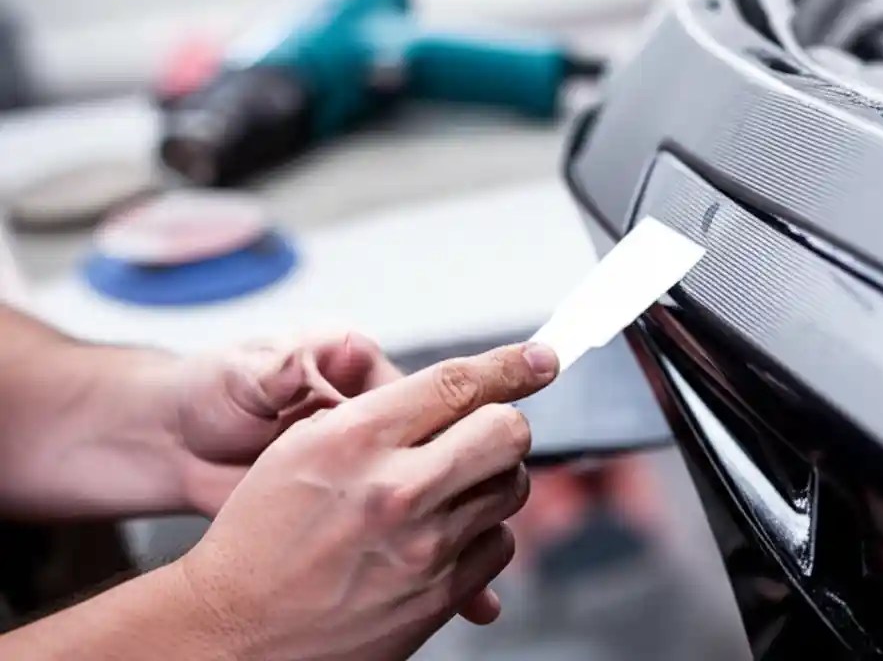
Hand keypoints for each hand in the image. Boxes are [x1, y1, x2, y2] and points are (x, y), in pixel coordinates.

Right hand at [174, 343, 558, 659]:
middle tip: (483, 435)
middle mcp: (396, 489)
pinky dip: (482, 536)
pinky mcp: (440, 594)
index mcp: (355, 440)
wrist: (234, 630)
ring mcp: (424, 547)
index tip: (541, 359)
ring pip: (511, 486)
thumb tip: (448, 392)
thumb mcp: (299, 447)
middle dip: (503, 425)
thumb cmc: (260, 536)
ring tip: (450, 489)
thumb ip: (375, 414)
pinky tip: (442, 538)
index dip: (511, 365)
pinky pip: (500, 544)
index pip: (457, 384)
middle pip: (507, 431)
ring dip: (492, 480)